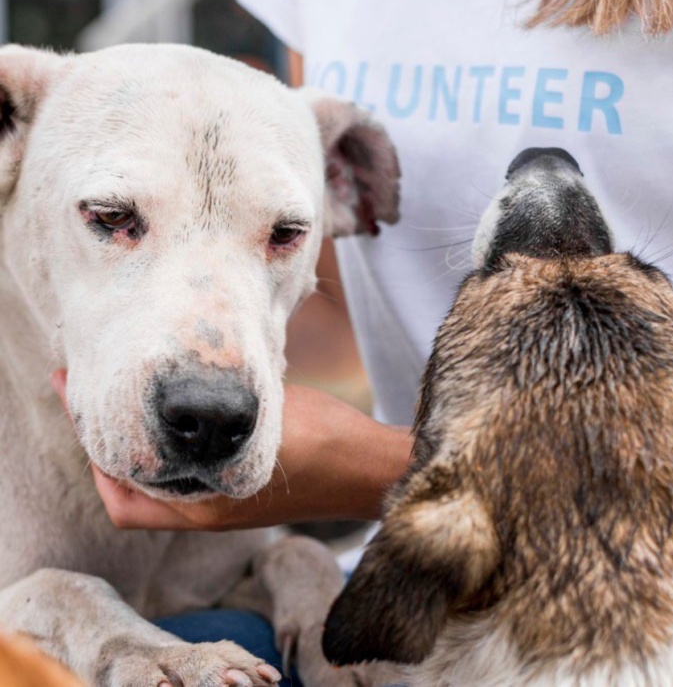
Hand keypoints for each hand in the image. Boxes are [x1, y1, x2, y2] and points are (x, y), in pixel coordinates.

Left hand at [51, 370, 411, 530]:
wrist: (370, 468)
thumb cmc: (323, 439)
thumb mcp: (258, 415)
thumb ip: (209, 410)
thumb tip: (167, 381)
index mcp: (203, 505)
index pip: (118, 491)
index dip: (91, 445)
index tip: (78, 398)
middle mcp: (206, 515)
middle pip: (128, 494)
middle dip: (106, 449)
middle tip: (91, 397)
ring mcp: (223, 510)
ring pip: (156, 490)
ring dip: (138, 451)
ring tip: (128, 402)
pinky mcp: (241, 498)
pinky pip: (184, 483)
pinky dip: (168, 456)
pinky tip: (176, 418)